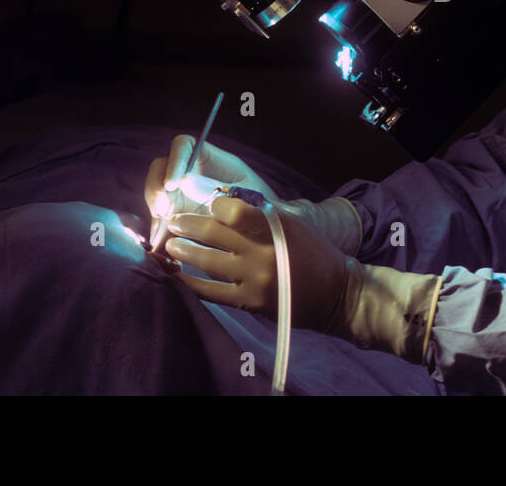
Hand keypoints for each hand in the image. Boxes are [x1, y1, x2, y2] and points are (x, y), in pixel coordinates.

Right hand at [143, 135, 282, 222]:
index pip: (183, 146)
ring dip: (155, 211)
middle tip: (163, 210)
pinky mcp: (176, 215)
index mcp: (209, 159)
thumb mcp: (250, 196)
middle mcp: (190, 173)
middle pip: (160, 168)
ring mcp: (180, 193)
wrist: (265, 228)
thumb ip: (230, 196)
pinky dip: (159, 234)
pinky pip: (159, 221)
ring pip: (156, 194)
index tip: (173, 184)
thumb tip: (204, 201)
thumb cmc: (261, 206)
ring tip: (162, 231)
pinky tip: (162, 247)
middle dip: (155, 188)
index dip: (175, 161)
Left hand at [164, 195, 349, 330]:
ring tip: (170, 245)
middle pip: (214, 234)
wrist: (336, 293)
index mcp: (277, 227)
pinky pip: (211, 292)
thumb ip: (262, 214)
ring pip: (207, 262)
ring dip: (183, 251)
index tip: (208, 205)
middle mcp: (264, 253)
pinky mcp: (249, 303)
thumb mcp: (294, 223)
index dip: (215, 205)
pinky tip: (178, 275)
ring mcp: (254, 280)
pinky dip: (190, 283)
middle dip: (187, 225)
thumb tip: (224, 203)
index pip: (233, 210)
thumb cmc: (313, 252)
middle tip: (173, 221)